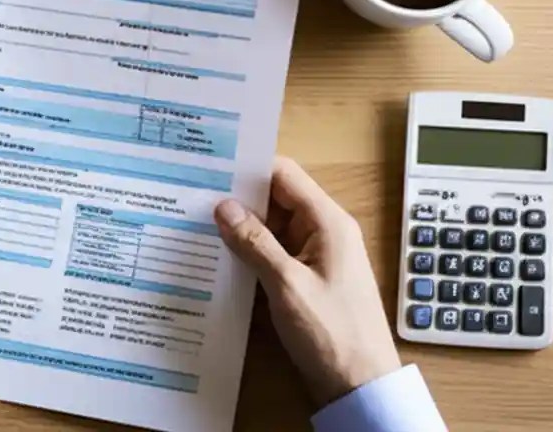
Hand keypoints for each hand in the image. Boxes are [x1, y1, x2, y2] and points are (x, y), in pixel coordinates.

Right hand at [214, 157, 400, 405]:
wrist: (361, 384)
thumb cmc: (331, 332)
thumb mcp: (287, 285)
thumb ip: (255, 244)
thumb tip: (223, 206)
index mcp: (327, 222)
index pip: (285, 175)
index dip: (249, 168)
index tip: (211, 167)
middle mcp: (323, 231)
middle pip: (276, 200)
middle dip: (239, 199)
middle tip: (192, 196)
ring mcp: (316, 256)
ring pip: (273, 229)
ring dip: (242, 229)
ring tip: (195, 224)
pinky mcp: (307, 280)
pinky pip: (275, 254)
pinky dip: (251, 254)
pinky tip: (219, 259)